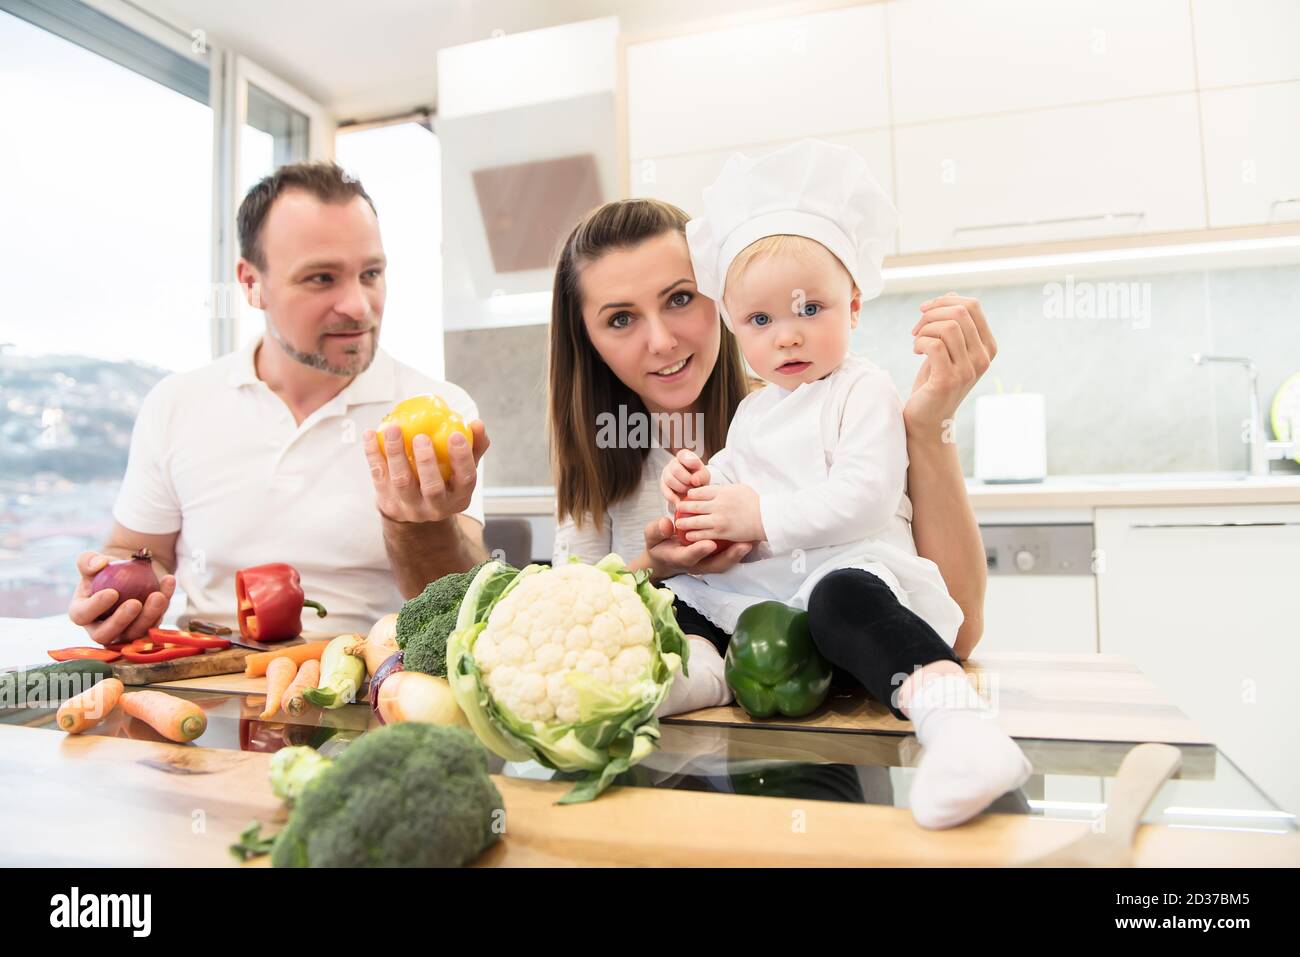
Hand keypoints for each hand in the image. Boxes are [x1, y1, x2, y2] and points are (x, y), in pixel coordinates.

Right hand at [68, 551, 175, 646]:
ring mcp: (124, 633)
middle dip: (121, 621)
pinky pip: (156, 622)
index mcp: (81, 612)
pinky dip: (164, 605)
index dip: (95, 607)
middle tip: (135, 603)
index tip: (112, 592)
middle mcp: (100, 628)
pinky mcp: (145, 630)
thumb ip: (88, 560)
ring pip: (135, 634)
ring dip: (149, 617)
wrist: (129, 573)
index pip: (82, 615)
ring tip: (158, 596)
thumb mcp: (94, 561)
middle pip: (105, 635)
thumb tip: (99, 564)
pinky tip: (168, 584)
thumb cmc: (106, 569)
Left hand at [366, 420, 488, 523]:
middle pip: (432, 487)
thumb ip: (473, 446)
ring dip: (396, 454)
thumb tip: (477, 423)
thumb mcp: (462, 468)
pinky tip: (371, 434)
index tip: (456, 434)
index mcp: (459, 497)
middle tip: (421, 437)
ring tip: (393, 429)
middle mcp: (436, 507)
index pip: (466, 479)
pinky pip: (379, 475)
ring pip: (402, 482)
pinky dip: (373, 453)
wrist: (415, 508)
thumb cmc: (444, 479)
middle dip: (427, 461)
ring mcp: (410, 507)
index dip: (462, 458)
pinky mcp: (388, 502)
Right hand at [642, 517, 751, 578]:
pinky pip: (728, 556)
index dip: (699, 551)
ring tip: (753, 542)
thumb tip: (666, 524)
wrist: (664, 557)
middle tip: (743, 545)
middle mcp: (696, 564)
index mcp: (679, 558)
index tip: (709, 543)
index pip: (689, 556)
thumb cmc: (658, 545)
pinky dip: (739, 549)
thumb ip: (657, 530)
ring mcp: (706, 563)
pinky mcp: (714, 558)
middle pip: (715, 565)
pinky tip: (751, 537)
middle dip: (730, 556)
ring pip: (725, 562)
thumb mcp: (652, 537)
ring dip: (739, 554)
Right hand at [660, 448, 709, 510]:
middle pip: (676, 469)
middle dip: (686, 479)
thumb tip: (694, 480)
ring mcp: (666, 474)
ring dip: (681, 488)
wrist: (695, 491)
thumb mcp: (704, 476)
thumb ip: (702, 476)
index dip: (691, 463)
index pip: (683, 455)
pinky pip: (665, 491)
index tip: (698, 470)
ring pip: (669, 480)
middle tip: (694, 485)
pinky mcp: (663, 486)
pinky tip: (680, 501)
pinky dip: (673, 497)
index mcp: (684, 456)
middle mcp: (673, 463)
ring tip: (689, 492)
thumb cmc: (699, 479)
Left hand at [677, 483, 764, 543]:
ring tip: (679, 523)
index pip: (699, 492)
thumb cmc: (754, 502)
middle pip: (693, 506)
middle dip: (682, 508)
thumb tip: (713, 489)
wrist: (766, 518)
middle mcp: (717, 505)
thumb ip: (723, 489)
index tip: (686, 497)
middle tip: (677, 510)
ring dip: (684, 522)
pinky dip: (693, 534)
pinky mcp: (721, 533)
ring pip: (694, 521)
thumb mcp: (739, 488)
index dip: (690, 495)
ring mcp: (718, 519)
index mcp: (722, 492)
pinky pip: (702, 534)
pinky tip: (688, 535)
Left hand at [905, 292, 996, 441]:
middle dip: (931, 314)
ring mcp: (968, 369)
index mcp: (987, 346)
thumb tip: (953, 295)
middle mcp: (983, 358)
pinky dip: (920, 343)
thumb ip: (953, 324)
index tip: (924, 311)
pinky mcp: (949, 379)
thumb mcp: (946, 348)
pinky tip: (916, 351)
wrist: (928, 418)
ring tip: (917, 342)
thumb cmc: (935, 381)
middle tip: (917, 329)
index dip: (944, 301)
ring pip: (947, 327)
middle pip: (960, 312)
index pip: (973, 306)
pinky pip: (934, 345)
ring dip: (924, 329)